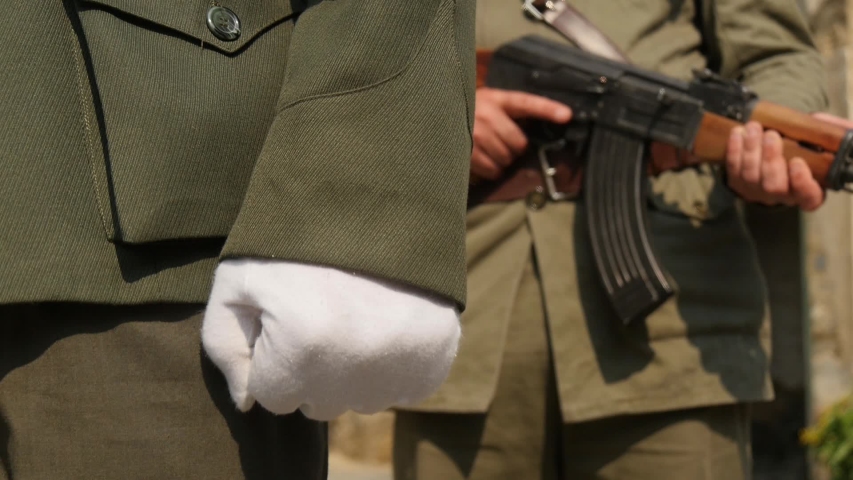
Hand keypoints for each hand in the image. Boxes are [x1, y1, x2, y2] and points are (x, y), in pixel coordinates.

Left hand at [201, 259, 459, 420]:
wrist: (373, 197)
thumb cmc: (293, 239)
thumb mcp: (237, 281)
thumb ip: (223, 347)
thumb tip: (248, 402)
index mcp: (302, 346)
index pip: (270, 397)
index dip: (272, 356)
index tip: (285, 315)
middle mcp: (357, 367)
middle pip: (317, 405)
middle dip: (310, 368)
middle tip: (319, 313)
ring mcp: (403, 365)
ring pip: (360, 399)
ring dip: (351, 370)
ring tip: (352, 313)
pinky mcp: (436, 359)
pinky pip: (402, 390)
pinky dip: (392, 366)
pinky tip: (383, 325)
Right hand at [471, 88, 571, 180]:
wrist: (435, 114)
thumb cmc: (466, 112)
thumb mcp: (487, 103)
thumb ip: (507, 113)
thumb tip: (528, 136)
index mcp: (496, 98)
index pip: (527, 102)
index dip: (548, 109)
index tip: (567, 115)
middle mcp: (486, 113)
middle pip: (519, 143)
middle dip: (515, 149)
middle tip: (504, 146)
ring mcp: (475, 133)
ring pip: (506, 158)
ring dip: (503, 161)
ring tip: (492, 153)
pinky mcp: (466, 151)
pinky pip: (492, 169)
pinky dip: (492, 171)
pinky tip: (485, 163)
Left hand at [725, 120, 823, 210]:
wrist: (773, 167)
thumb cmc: (799, 156)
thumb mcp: (816, 149)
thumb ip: (820, 138)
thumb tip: (817, 120)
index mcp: (807, 193)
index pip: (808, 197)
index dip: (802, 182)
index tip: (797, 162)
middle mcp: (781, 197)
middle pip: (773, 186)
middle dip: (771, 158)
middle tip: (771, 136)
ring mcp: (757, 193)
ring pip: (750, 176)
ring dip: (751, 149)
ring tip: (753, 128)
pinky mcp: (738, 185)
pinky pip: (733, 170)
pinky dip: (734, 150)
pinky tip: (737, 133)